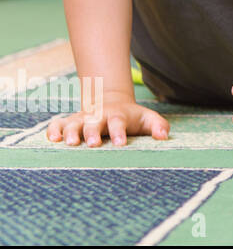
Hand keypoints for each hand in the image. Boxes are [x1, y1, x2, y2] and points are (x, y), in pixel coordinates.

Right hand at [48, 93, 168, 146]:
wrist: (112, 104)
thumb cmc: (132, 118)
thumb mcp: (148, 119)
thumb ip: (158, 126)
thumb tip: (163, 136)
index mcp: (118, 116)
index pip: (119, 123)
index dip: (119, 132)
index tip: (120, 143)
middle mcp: (98, 116)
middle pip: (94, 123)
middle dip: (93, 133)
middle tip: (94, 144)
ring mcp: (83, 119)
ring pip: (74, 124)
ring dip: (72, 132)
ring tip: (71, 143)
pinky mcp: (69, 123)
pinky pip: (58, 124)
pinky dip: (54, 130)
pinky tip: (53, 139)